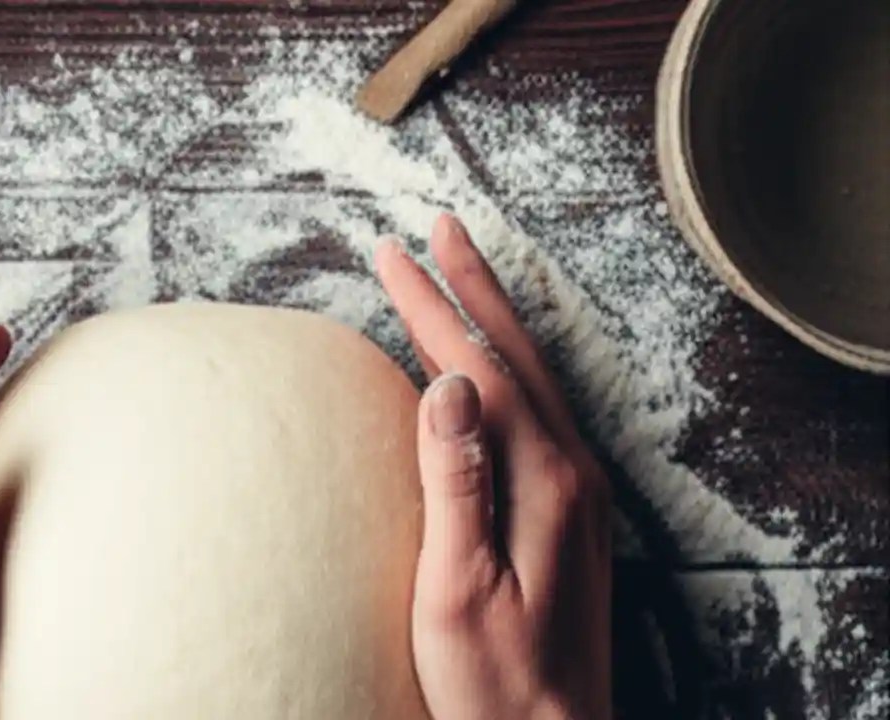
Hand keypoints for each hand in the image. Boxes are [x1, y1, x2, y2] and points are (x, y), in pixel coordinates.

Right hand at [375, 214, 611, 719]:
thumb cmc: (494, 682)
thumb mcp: (457, 590)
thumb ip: (457, 483)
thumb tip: (448, 383)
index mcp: (543, 482)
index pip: (481, 367)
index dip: (433, 306)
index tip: (394, 252)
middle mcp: (572, 471)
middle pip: (519, 353)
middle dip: (475, 284)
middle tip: (441, 227)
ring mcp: (579, 489)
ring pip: (535, 375)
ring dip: (497, 316)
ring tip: (464, 271)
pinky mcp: (573, 509)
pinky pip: (538, 408)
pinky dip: (509, 363)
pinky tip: (488, 364)